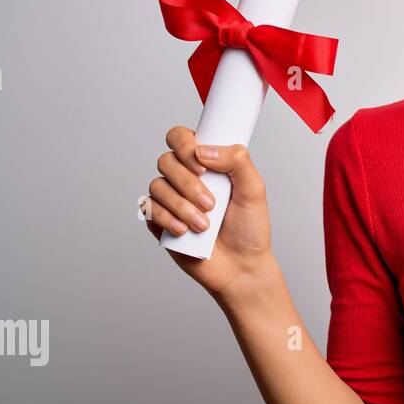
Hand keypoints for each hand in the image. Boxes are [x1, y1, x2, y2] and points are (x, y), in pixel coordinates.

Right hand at [142, 125, 274, 302]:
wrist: (241, 266)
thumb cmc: (249, 228)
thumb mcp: (254, 190)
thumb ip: (237, 161)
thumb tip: (203, 151)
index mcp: (207, 163)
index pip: (181, 137)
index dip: (184, 145)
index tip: (201, 165)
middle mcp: (185, 177)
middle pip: (166, 161)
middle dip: (188, 183)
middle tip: (211, 203)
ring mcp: (171, 199)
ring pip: (157, 186)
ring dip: (182, 206)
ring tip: (204, 225)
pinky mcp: (160, 221)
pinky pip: (149, 209)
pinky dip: (167, 219)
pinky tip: (185, 231)